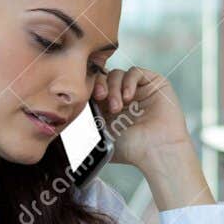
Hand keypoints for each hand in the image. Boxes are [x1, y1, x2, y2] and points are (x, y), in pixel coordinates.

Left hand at [91, 65, 209, 210]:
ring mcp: (139, 89)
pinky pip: (135, 72)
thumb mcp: (101, 136)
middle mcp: (124, 97)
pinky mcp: (153, 83)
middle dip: (100, 85)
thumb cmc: (131, 149)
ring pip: (118, 74)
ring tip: (117, 106)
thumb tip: (66, 117)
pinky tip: (127, 97)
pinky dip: (128, 82)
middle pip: (104, 78)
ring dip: (113, 87)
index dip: (89, 89)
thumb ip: (85, 125)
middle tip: (100, 97)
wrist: (157, 151)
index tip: (87, 99)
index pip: (95, 88)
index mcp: (110, 107)